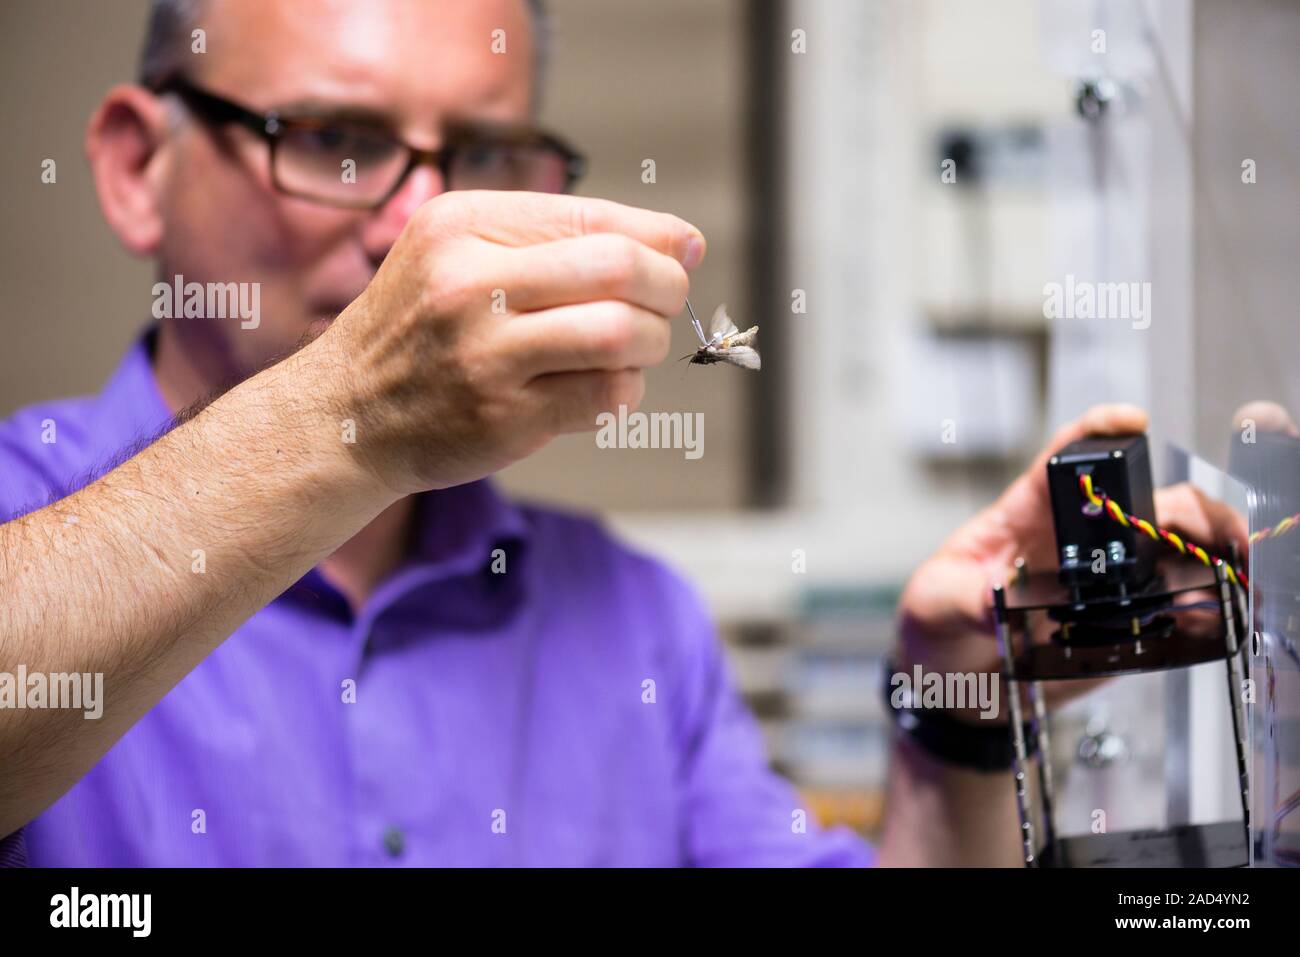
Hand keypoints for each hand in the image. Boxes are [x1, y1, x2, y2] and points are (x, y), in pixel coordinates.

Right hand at [313, 190, 704, 496]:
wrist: (347, 415)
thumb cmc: (424, 328)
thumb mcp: (459, 254)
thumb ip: (557, 239)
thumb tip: (683, 241)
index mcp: (462, 227)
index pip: (593, 216)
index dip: (658, 235)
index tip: (685, 250)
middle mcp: (470, 285)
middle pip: (619, 268)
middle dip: (668, 285)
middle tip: (668, 303)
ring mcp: (486, 356)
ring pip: (622, 334)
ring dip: (651, 342)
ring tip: (634, 349)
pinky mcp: (504, 418)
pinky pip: (607, 396)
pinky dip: (625, 391)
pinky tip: (601, 387)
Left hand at [893, 403, 1248, 719]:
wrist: (956, 684)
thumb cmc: (940, 624)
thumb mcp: (937, 603)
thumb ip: (965, 598)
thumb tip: (996, 599)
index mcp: (1026, 513)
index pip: (1063, 458)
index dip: (1097, 431)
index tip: (1129, 420)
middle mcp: (1073, 536)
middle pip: (1141, 498)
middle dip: (1180, 502)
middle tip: (1199, 525)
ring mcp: (1104, 575)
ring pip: (1172, 541)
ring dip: (1208, 542)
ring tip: (1230, 558)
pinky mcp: (1122, 618)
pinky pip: (1173, 598)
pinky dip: (1206, 596)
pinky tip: (1221, 602)